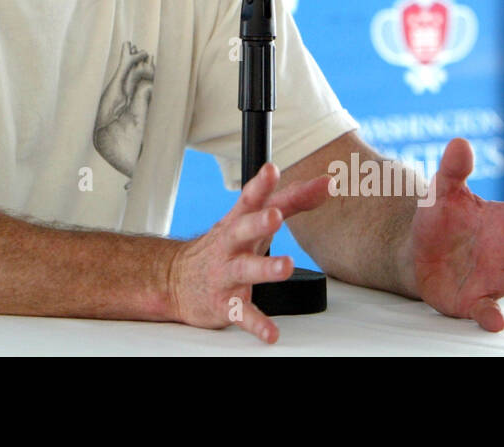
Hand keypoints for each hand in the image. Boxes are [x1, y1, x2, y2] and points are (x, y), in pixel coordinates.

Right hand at [167, 161, 330, 343]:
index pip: (250, 198)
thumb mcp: (252, 220)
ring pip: (244, 269)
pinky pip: (242, 313)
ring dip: (265, 268)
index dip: (261, 184)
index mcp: (238, 221)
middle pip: (242, 230)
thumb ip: (291, 201)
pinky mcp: (225, 303)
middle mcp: (230, 244)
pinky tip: (271, 333)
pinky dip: (257, 323)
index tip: (272, 169)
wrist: (175, 280)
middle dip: (258, 221)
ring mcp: (226, 274)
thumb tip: (327, 184)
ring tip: (286, 267)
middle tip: (275, 216)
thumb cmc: (225, 246)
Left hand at [405, 137, 503, 330]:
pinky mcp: (477, 300)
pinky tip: (495, 319)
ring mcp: (495, 277)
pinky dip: (494, 317)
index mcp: (502, 221)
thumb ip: (453, 169)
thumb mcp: (442, 191)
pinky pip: (490, 311)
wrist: (415, 252)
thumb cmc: (440, 218)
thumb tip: (460, 142)